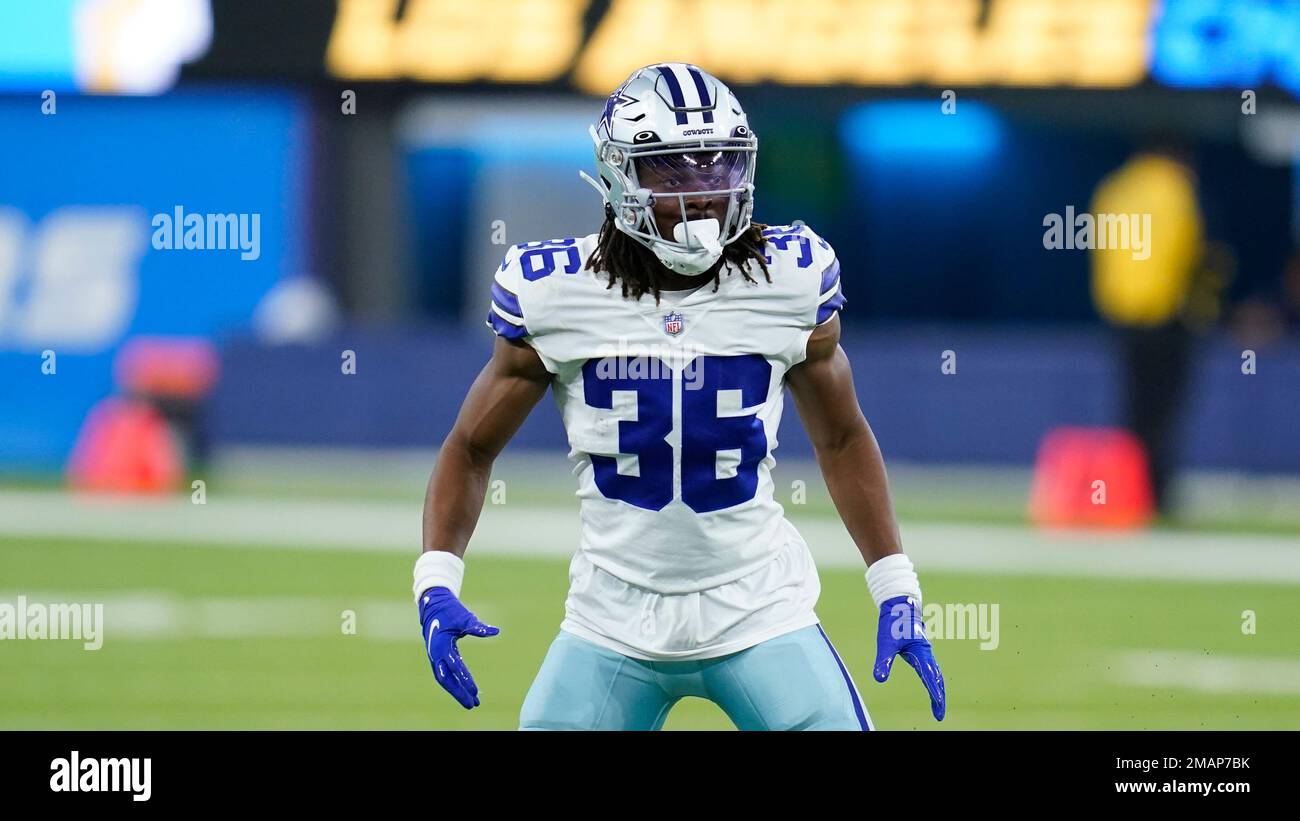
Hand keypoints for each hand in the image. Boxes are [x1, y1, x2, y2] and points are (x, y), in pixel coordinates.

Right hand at [418, 587, 499, 708]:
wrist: (434, 605)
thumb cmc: (451, 611)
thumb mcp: (465, 618)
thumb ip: (478, 627)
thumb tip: (496, 631)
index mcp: (441, 646)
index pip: (455, 667)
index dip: (465, 679)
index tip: (475, 690)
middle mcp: (436, 655)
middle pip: (446, 680)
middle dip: (459, 693)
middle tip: (473, 704)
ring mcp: (436, 657)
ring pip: (444, 680)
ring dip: (457, 691)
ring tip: (471, 702)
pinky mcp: (438, 657)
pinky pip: (445, 674)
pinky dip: (454, 683)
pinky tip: (465, 690)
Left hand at [873, 595, 945, 720]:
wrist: (900, 603)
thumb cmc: (892, 623)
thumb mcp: (885, 643)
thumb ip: (883, 661)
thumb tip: (879, 679)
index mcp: (921, 652)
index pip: (930, 677)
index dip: (934, 694)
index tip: (937, 708)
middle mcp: (926, 653)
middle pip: (937, 678)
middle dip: (939, 696)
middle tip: (939, 714)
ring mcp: (925, 651)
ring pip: (936, 673)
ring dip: (938, 689)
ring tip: (937, 703)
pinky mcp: (921, 649)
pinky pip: (932, 667)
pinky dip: (934, 679)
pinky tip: (932, 684)